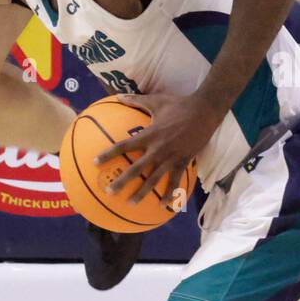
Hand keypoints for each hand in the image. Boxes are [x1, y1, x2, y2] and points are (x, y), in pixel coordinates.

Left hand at [94, 90, 216, 204]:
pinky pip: (175, 181)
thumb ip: (136, 100)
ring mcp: (171, 157)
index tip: (95, 162)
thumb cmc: (179, 104)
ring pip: (154, 179)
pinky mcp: (183, 162)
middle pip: (136, 169)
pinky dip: (170, 194)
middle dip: (122, 181)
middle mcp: (157, 149)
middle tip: (109, 191)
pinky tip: (164, 205)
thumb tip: (118, 95)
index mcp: (149, 134)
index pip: (124, 146)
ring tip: (130, 203)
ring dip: (142, 193)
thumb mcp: (155, 101)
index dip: (109, 154)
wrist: (204, 112)